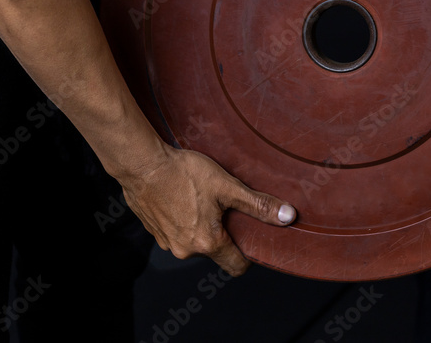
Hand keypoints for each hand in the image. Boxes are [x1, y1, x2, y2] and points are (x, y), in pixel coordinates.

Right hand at [120, 143, 295, 275]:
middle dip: (224, 232)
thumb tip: (288, 216)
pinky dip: (185, 220)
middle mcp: (185, 250)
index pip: (236, 267)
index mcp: (207, 243)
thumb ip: (258, 205)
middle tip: (227, 206)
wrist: (142, 164)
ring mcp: (167, 243)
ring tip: (203, 199)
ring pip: (196, 241)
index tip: (251, 238)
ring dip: (202, 225)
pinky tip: (185, 198)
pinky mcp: (155, 232)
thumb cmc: (184, 173)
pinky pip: (178, 233)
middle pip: (216, 251)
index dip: (248, 256)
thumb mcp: (227, 186)